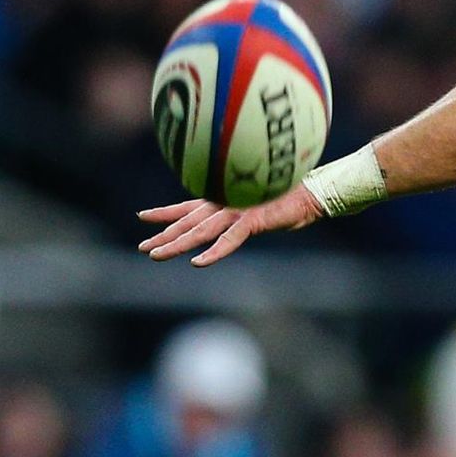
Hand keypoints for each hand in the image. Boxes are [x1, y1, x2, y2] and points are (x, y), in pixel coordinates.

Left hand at [136, 187, 323, 265]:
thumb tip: (231, 211)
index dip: (164, 212)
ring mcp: (236, 211)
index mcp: (223, 198)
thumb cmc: (289, 195)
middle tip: (143, 248)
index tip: (142, 216)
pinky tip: (198, 263)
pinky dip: (214, 253)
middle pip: (186, 222)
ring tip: (155, 255)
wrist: (313, 192)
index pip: (187, 206)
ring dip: (176, 245)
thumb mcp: (258, 202)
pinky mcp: (252, 220)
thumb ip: (239, 207)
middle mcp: (224, 203)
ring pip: (199, 232)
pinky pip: (229, 240)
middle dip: (163, 235)